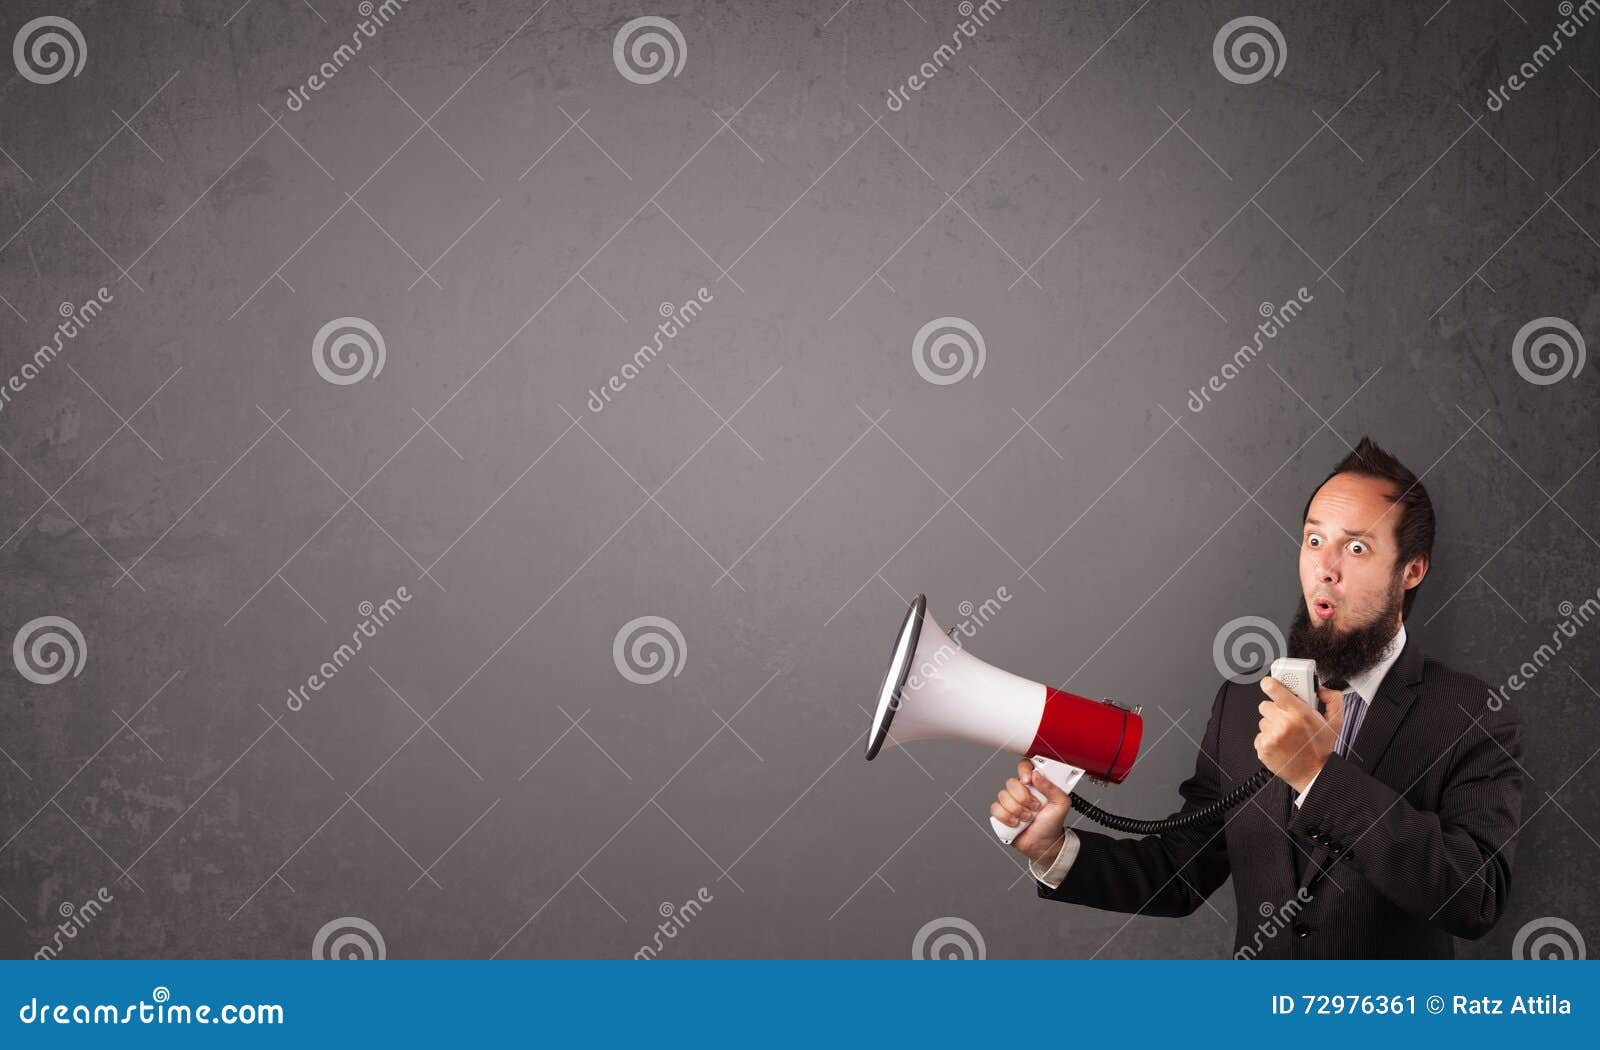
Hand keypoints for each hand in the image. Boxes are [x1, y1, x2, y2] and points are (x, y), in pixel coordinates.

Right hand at [991, 759, 1073, 864]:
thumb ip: (1052, 787)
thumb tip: (1037, 775)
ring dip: (1017, 811)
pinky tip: (1016, 823)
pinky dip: (1006, 818)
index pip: (1024, 766)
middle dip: (1023, 798)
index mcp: (1035, 783)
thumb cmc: (1052, 823)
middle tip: (1035, 808)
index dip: (1023, 771)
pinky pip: (995, 809)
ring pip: (1003, 796)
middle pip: (1011, 782)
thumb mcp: (1061, 804)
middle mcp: (1020, 790)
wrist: (1044, 843)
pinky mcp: (1001, 813)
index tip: (1028, 781)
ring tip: (1027, 818)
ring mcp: (1010, 801)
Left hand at [1255, 677, 1345, 792]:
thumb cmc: (1322, 750)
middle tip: (1287, 718)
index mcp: (1299, 713)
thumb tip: (1322, 689)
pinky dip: (1268, 739)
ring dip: (1273, 726)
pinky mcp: (1263, 747)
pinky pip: (1259, 736)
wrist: (1314, 775)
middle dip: (1276, 710)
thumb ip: (1332, 700)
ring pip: (1263, 721)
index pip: (1274, 688)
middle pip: (1265, 705)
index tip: (1269, 683)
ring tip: (1287, 735)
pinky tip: (1282, 744)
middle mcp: (1284, 723)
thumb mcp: (1335, 722)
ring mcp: (1271, 736)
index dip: (1270, 683)